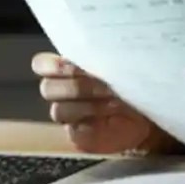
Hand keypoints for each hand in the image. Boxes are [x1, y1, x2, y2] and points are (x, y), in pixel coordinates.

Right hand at [31, 52, 152, 153]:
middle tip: (102, 82)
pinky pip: (73, 129)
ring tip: (112, 99)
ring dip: (86, 103)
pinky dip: (92, 121)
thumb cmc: (127, 82)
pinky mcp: (77, 134)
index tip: (76, 64)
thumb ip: (99, 58)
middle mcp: (60, 91)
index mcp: (63, 68)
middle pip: (47, 88)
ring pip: (59, 110)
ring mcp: (67, 115)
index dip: (52, 65)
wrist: (144, 113)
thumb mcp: (115, 64)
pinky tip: (111, 114)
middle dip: (75, 85)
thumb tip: (97, 49)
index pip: (40, 65)